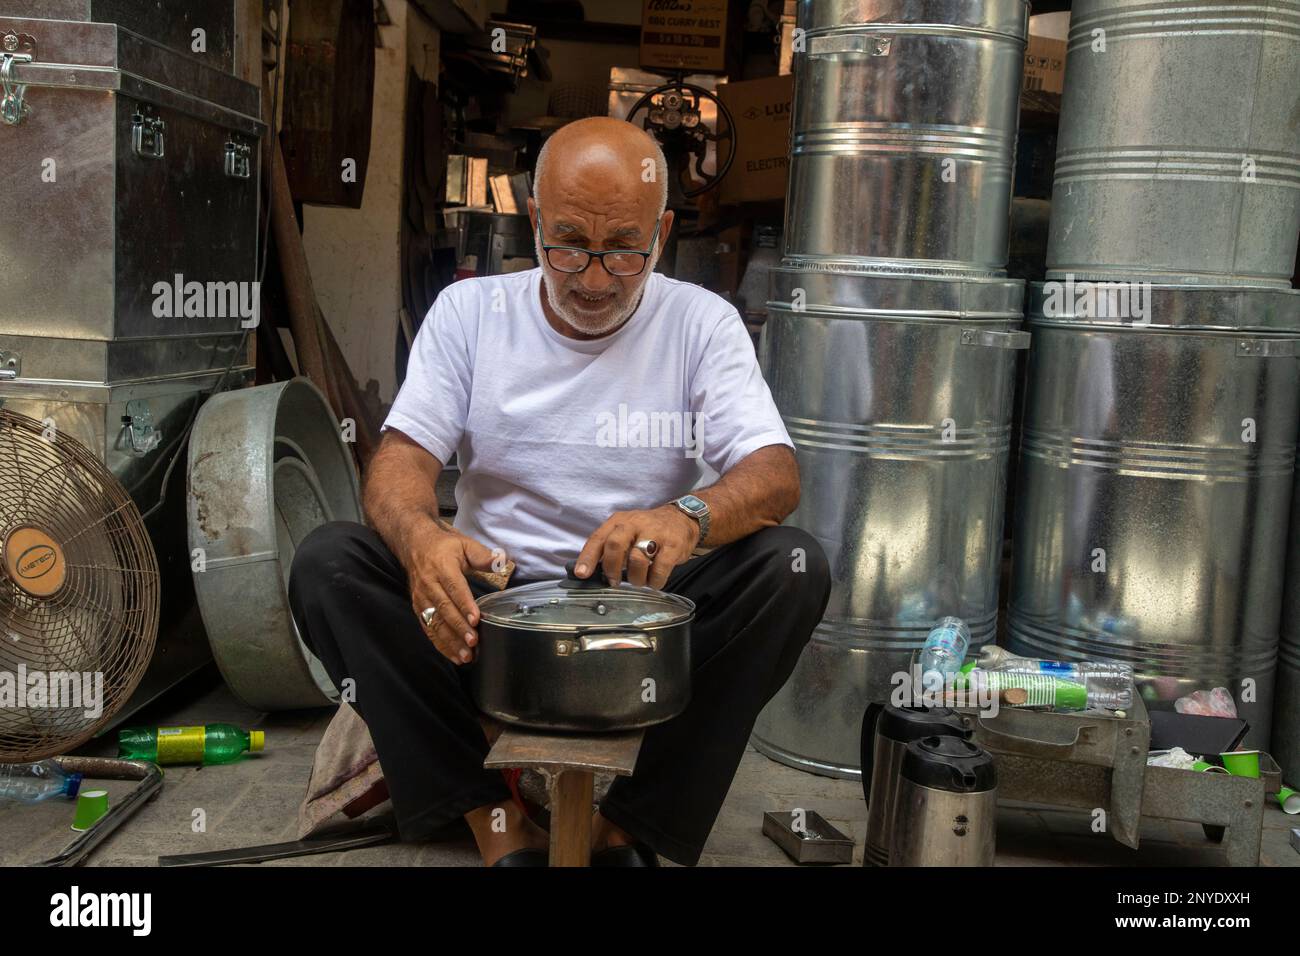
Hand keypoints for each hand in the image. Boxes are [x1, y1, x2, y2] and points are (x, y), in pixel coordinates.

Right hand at [406, 523, 497, 663]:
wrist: (414, 545)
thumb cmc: (444, 546)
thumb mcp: (464, 544)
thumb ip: (483, 555)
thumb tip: (502, 562)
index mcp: (442, 567)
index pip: (454, 588)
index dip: (465, 605)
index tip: (476, 620)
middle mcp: (429, 584)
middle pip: (444, 609)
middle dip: (459, 628)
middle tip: (473, 642)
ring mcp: (421, 597)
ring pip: (435, 623)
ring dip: (450, 641)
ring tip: (466, 655)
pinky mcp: (418, 607)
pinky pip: (428, 628)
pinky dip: (440, 644)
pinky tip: (453, 655)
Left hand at [576, 505, 699, 589]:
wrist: (682, 519)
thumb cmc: (648, 530)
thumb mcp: (626, 530)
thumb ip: (609, 547)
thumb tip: (590, 571)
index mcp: (620, 521)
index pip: (598, 538)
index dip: (588, 557)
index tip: (581, 574)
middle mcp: (636, 524)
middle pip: (615, 545)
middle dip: (611, 568)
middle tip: (613, 581)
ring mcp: (656, 534)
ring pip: (637, 560)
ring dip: (635, 578)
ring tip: (639, 580)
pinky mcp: (673, 546)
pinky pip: (659, 570)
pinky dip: (654, 581)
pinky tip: (654, 581)